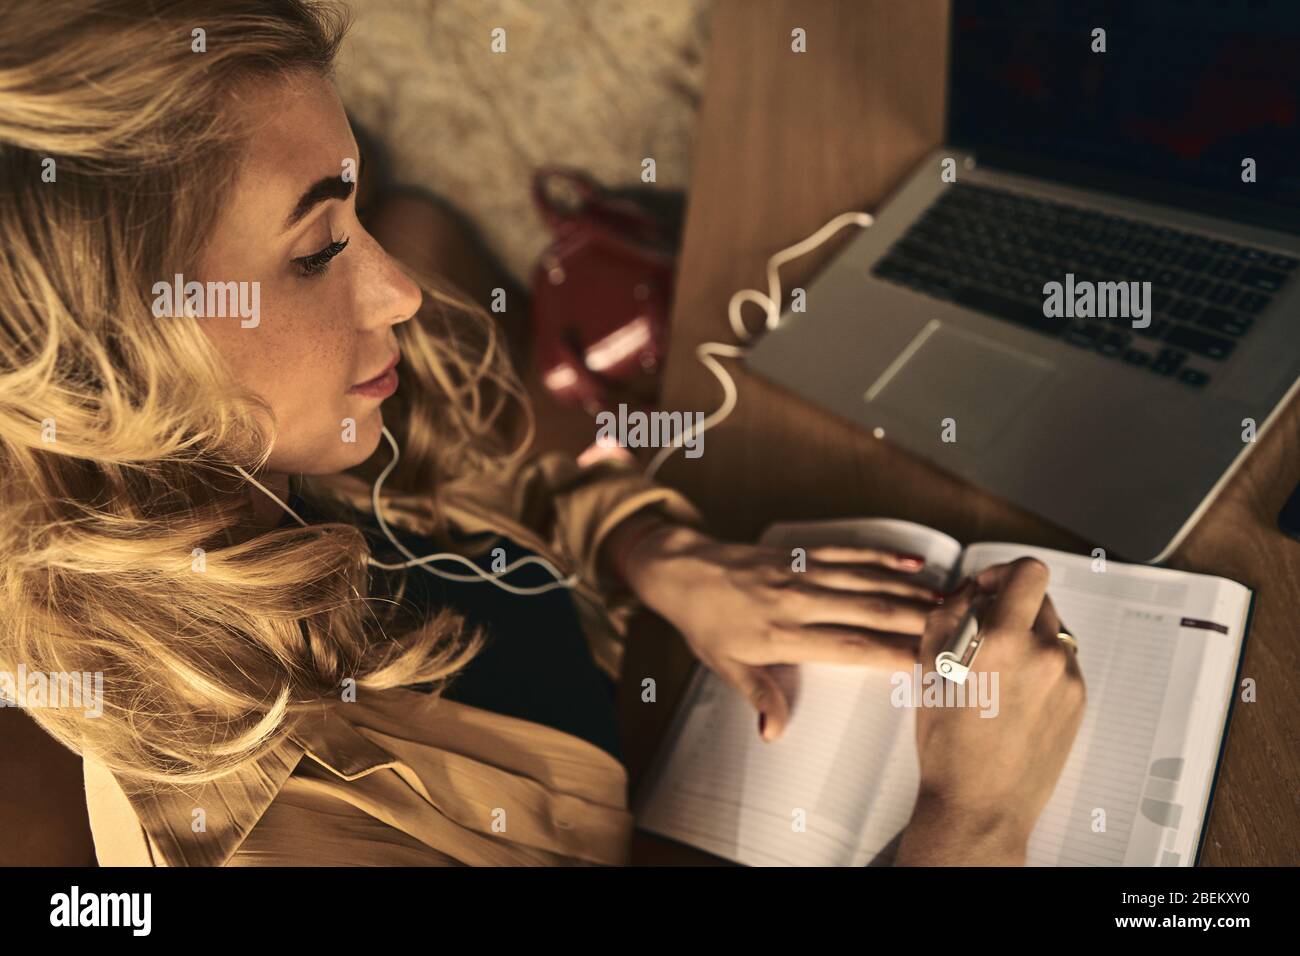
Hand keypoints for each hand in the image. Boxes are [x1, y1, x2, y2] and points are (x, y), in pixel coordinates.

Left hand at [617, 523, 940, 740]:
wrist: (681, 570)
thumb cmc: (704, 623)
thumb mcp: (725, 666)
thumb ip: (759, 695)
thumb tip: (774, 733)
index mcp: (780, 634)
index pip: (848, 646)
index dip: (890, 653)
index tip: (927, 662)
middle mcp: (796, 600)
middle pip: (868, 610)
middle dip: (916, 621)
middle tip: (960, 630)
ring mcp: (801, 572)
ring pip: (865, 580)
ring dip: (909, 589)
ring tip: (949, 600)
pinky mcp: (801, 552)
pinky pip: (848, 553)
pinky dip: (881, 556)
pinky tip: (912, 561)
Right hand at [895, 558, 1085, 865]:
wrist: (980, 802)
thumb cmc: (948, 743)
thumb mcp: (930, 669)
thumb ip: (947, 617)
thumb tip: (966, 593)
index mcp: (1006, 640)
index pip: (1029, 572)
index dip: (1004, 572)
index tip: (987, 589)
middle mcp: (1045, 654)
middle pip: (1040, 599)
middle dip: (1010, 607)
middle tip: (982, 632)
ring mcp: (1068, 679)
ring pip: (1051, 632)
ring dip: (1026, 637)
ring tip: (996, 671)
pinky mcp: (1078, 701)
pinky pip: (1061, 663)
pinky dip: (1038, 665)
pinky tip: (1013, 695)